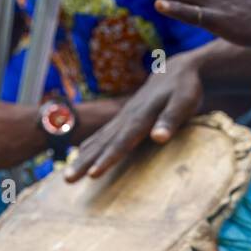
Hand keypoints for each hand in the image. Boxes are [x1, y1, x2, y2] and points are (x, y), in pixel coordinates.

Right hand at [66, 55, 202, 181]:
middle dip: (84, 162)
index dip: (108, 158)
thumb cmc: (184, 89)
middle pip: (102, 143)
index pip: (122, 142)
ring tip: (67, 176)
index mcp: (140, 116)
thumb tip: (159, 138)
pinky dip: (89, 147)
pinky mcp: (122, 120)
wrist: (175, 71)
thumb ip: (171, 119)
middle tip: (67, 179)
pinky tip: (79, 155)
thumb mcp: (184, 102)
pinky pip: (101, 135)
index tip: (93, 174)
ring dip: (82, 158)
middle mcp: (126, 118)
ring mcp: (122, 118)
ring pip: (98, 140)